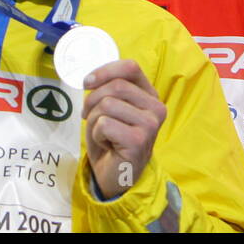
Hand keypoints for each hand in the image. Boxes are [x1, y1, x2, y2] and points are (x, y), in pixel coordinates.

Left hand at [82, 59, 166, 199]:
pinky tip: (107, 144)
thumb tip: (91, 79)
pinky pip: (104, 124)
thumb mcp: (112, 108)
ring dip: (94, 120)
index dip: (105, 71)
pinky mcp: (138, 140)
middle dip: (92, 100)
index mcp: (150, 95)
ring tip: (102, 133)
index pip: (130, 68)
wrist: (117, 175)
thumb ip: (110, 90)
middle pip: (115, 86)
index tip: (88, 82)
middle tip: (88, 115)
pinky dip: (97, 134)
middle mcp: (156, 107)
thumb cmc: (112, 139)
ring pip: (107, 104)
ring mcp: (150, 124)